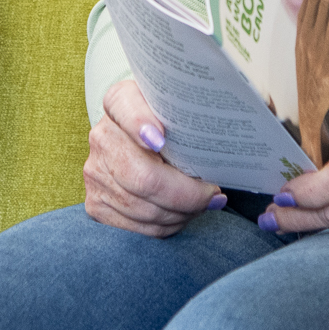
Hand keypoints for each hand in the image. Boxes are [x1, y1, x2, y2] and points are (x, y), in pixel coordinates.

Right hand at [84, 77, 225, 236]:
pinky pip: (136, 227)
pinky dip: (166, 225)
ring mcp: (94, 171)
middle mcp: (102, 136)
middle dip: (185, 194)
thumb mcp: (181, 110)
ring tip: (201, 204)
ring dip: (181, 212)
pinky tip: (181, 213)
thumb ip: (197, 113)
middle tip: (212, 194)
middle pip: (143, 176)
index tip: (161, 140)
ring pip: (144, 208)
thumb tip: (234, 135)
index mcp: (119, 101)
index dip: (140, 124)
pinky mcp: (95, 203)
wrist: (143, 146)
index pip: (125, 107)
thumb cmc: (172, 128)